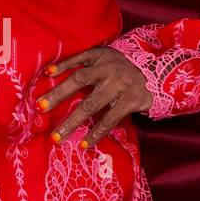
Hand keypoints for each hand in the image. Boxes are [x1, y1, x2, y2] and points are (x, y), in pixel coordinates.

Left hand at [35, 46, 152, 145]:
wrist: (159, 74)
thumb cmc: (124, 68)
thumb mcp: (108, 59)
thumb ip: (87, 65)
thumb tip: (52, 75)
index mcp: (101, 57)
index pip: (78, 59)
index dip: (62, 65)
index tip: (46, 74)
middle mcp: (109, 70)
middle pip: (79, 80)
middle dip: (58, 95)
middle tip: (40, 108)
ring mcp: (119, 86)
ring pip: (91, 104)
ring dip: (72, 122)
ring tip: (57, 137)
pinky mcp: (130, 102)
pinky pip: (109, 120)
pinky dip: (96, 133)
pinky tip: (84, 143)